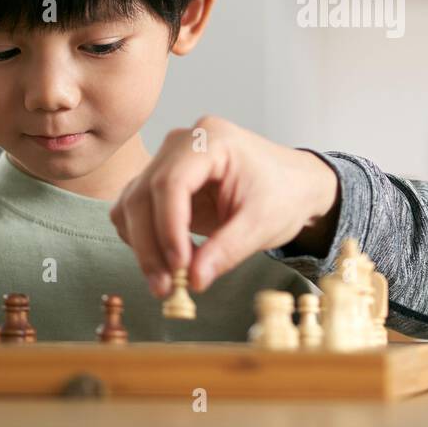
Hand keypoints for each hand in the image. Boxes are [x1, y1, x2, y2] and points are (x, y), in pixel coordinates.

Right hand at [109, 115, 339, 295]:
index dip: (168, 228)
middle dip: (150, 245)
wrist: (294, 184)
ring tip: (167, 281)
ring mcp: (169, 160)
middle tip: (166, 287)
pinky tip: (168, 262)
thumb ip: (227, 250)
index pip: (171, 182)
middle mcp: (183, 143)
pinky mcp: (162, 181)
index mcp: (212, 139)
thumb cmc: (284, 193)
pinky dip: (143, 239)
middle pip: (144, 193)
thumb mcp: (262, 224)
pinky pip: (136, 210)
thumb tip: (194, 281)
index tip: (179, 266)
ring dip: (143, 246)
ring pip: (133, 204)